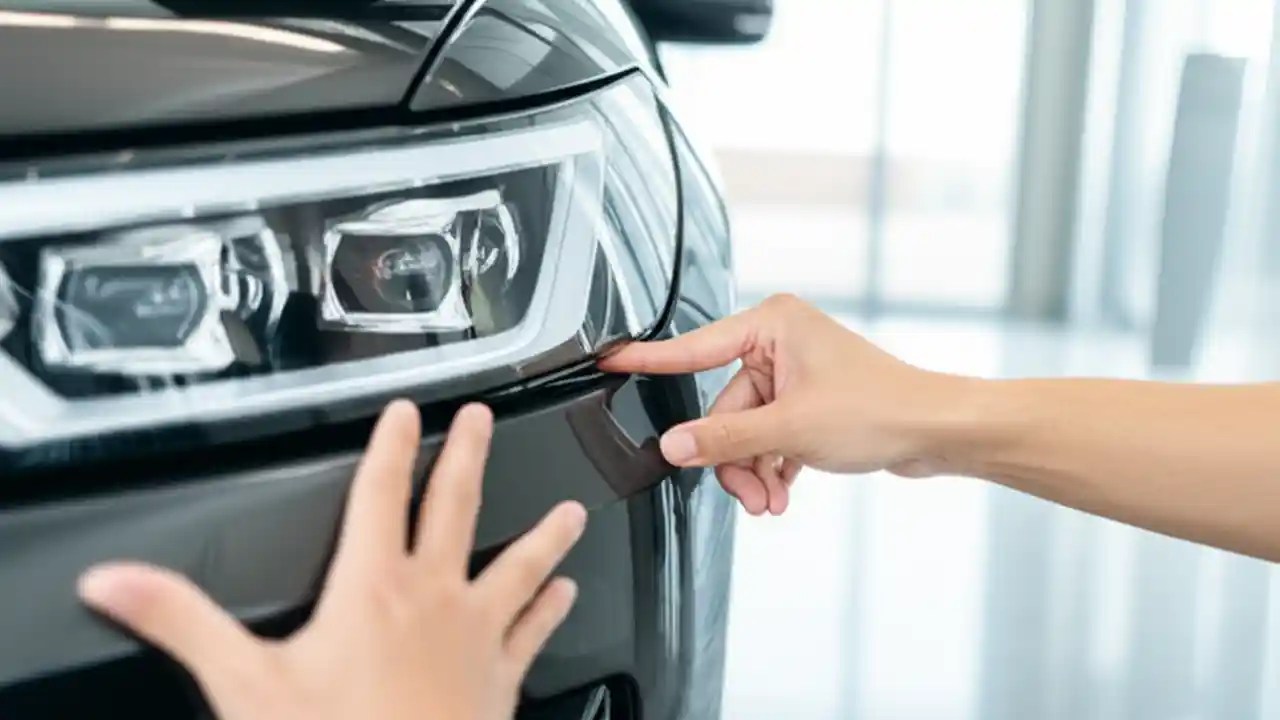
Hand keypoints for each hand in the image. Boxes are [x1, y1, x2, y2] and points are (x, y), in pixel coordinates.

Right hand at [77, 402, 586, 719]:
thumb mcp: (244, 683)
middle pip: (456, 508)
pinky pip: (533, 633)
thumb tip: (115, 582)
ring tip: (570, 508)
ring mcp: (477, 636)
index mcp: (374, 587)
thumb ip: (182, 623)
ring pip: (519, 565)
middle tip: (483, 421)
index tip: (406, 410)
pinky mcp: (502, 678)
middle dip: (467, 457)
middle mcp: (435, 599)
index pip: (381, 495)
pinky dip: (550, 609)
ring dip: (544, 534)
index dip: (391, 447)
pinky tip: (566, 592)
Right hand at [601, 294, 968, 514]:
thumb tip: (676, 444)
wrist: (936, 432)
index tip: (611, 360)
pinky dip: (772, 466)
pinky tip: (782, 492)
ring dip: (754, 469)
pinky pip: (768, 435)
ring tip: (770, 501)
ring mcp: (796, 372)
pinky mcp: (808, 401)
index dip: (649, 360)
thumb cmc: (881, 409)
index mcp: (772, 325)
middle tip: (746, 491)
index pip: (694, 348)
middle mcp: (781, 342)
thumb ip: (724, 438)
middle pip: (724, 406)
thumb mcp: (790, 429)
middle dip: (733, 455)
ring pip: (746, 428)